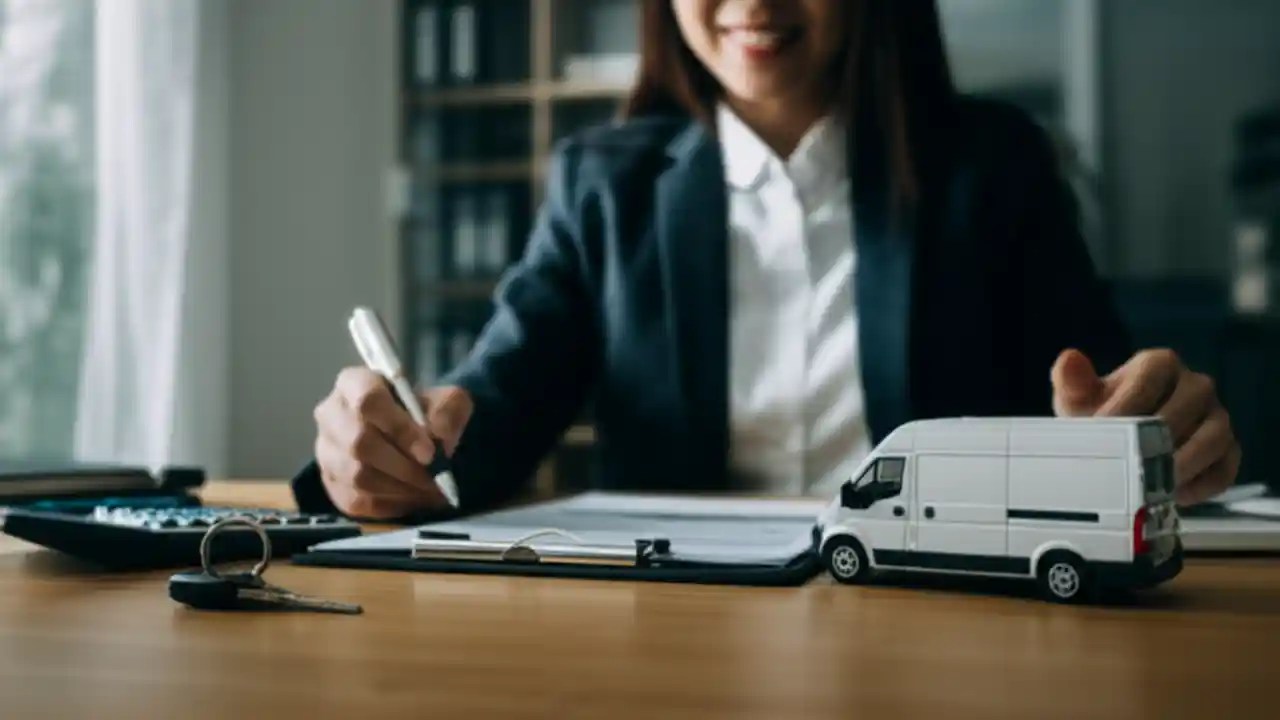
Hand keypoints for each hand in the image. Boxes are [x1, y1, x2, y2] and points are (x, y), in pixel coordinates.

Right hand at [313, 367, 474, 518]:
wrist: (414, 436)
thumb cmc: (424, 412)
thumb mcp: (447, 401)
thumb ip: (447, 413)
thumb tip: (438, 437)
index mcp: (355, 383)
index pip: (368, 402)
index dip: (399, 429)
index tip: (429, 452)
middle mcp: (331, 415)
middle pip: (359, 443)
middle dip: (403, 466)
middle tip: (434, 478)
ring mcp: (326, 451)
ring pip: (357, 476)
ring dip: (400, 488)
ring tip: (430, 491)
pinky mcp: (331, 482)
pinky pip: (356, 500)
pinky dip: (391, 505)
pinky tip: (413, 499)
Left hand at [1051, 348, 1239, 505]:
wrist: (1123, 441)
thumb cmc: (1101, 414)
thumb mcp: (1079, 399)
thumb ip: (1072, 382)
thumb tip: (1069, 360)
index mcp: (1160, 364)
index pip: (1148, 382)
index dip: (1122, 409)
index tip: (1099, 433)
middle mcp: (1196, 386)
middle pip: (1181, 411)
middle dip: (1149, 441)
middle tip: (1122, 466)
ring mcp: (1217, 418)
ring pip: (1210, 440)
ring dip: (1179, 466)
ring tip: (1148, 487)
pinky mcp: (1229, 451)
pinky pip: (1224, 469)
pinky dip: (1200, 486)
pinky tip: (1172, 496)